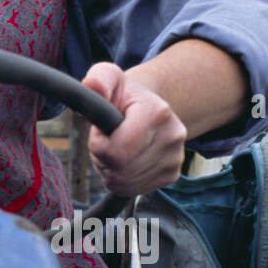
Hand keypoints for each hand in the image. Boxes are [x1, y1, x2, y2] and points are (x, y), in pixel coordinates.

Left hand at [81, 61, 186, 195]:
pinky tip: (124, 160)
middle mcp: (173, 136)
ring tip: (115, 147)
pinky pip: (133, 190)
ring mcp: (175, 158)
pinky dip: (121, 179)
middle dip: (102, 157)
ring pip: (124, 182)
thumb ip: (98, 80)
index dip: (98, 144)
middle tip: (107, 139)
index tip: (102, 129)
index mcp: (157, 112)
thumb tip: (91, 84)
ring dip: (110, 169)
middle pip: (119, 170)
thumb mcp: (107, 77)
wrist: (148, 106)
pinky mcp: (172, 174)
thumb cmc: (123, 94)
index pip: (116, 152)